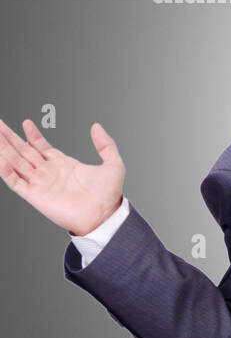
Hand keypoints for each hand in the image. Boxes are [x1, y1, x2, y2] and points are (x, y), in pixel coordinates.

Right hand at [0, 119, 124, 236]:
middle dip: (10, 138)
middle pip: (24, 151)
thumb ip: (106, 145)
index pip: (42, 147)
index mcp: (64, 164)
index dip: (33, 135)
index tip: (26, 122)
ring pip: (16, 162)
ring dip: (4, 149)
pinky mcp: (34, 195)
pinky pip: (14, 180)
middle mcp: (49, 172)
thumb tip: (96, 126)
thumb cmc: (109, 195)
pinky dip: (5, 169)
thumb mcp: (113, 164)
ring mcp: (40, 183)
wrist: (104, 216)